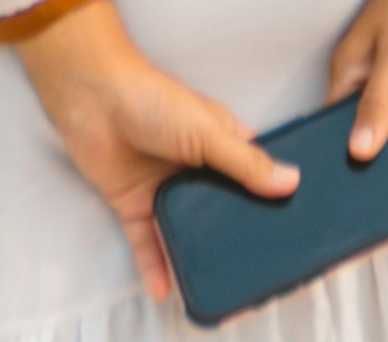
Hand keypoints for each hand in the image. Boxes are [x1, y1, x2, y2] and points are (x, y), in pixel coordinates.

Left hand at [16, 0, 295, 302]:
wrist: (92, 97)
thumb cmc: (152, 98)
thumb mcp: (206, 130)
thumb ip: (245, 161)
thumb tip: (290, 183)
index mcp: (218, 143)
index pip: (253, 174)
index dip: (272, 196)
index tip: (295, 225)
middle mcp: (194, 169)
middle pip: (222, 209)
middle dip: (237, 235)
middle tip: (260, 267)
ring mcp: (164, 189)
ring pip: (187, 231)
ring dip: (199, 255)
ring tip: (219, 286)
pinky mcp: (135, 205)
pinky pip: (148, 243)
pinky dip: (156, 266)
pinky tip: (166, 290)